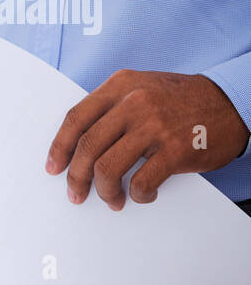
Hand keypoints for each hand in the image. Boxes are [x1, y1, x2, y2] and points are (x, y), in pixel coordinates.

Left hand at [46, 69, 248, 209]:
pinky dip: (136, 195)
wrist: (232, 101)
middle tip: (76, 194)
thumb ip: (111, 107)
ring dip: (104, 191)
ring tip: (111, 199)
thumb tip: (77, 145)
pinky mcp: (176, 149)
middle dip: (76, 177)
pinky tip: (141, 195)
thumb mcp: (141, 87)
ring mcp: (155, 125)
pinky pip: (141, 181)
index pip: (75, 119)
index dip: (59, 147)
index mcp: (120, 85)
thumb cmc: (180, 99)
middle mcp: (134, 102)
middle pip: (87, 146)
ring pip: (107, 167)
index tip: (53, 168)